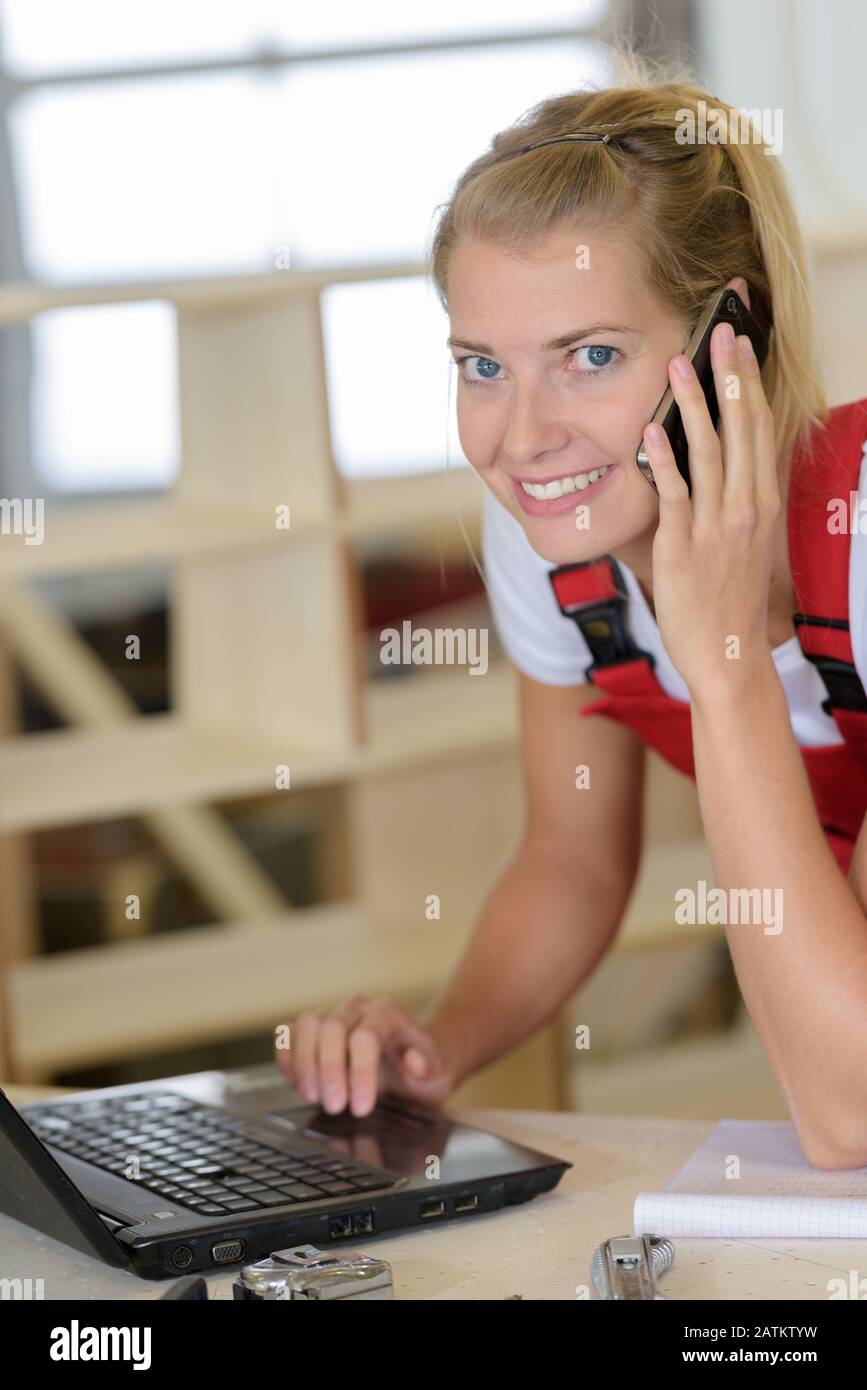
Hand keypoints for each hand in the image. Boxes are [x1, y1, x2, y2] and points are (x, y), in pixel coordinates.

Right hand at [274, 995, 456, 1116]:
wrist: (414, 1063)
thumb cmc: (425, 1068)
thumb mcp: (439, 1073)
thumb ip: (429, 1066)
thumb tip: (414, 1061)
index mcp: (388, 1014)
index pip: (366, 1036)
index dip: (360, 1072)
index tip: (361, 1107)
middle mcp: (357, 1009)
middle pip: (332, 1027)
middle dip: (329, 1070)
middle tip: (335, 1107)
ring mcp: (332, 1016)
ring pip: (307, 1025)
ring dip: (304, 1063)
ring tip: (313, 1097)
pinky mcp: (313, 1031)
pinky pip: (289, 1033)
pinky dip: (288, 1058)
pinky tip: (298, 1084)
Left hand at [639, 318, 780, 699]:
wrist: (729, 654)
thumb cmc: (728, 598)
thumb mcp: (741, 539)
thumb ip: (729, 496)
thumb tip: (708, 457)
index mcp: (762, 500)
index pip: (759, 426)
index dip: (750, 379)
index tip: (743, 337)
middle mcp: (747, 506)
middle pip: (742, 428)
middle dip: (731, 376)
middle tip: (722, 328)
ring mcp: (717, 526)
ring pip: (709, 453)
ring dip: (693, 406)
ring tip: (680, 364)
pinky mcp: (684, 547)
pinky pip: (675, 497)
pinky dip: (664, 463)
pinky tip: (651, 433)